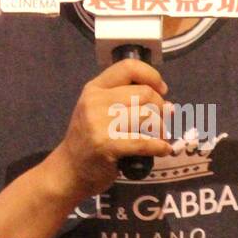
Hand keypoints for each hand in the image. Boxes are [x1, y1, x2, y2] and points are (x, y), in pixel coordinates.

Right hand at [56, 57, 172, 199]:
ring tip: (158, 136)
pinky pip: (144, 141)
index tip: (161, 90)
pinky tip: (162, 149)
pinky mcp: (107, 145)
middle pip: (144, 93)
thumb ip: (128, 102)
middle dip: (160, 107)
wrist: (69, 170)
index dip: (152, 76)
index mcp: (95, 88)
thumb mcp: (99, 111)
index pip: (129, 67)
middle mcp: (95, 101)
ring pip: (148, 115)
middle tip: (159, 122)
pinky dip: (159, 146)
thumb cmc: (89, 140)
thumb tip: (169, 105)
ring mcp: (100, 123)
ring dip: (160, 127)